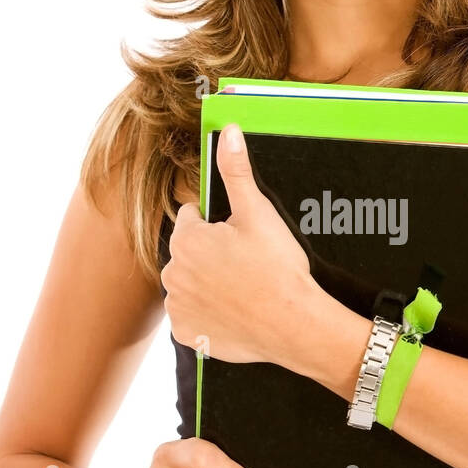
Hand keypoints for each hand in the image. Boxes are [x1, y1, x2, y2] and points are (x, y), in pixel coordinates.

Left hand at [161, 122, 318, 365]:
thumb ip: (236, 171)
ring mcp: (178, 307)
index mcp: (186, 240)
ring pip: (189, 286)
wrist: (294, 324)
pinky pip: (192, 319)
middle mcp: (173, 274)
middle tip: (246, 265)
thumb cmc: (277, 267)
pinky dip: (208, 317)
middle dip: (210, 256)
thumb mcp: (258, 212)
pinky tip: (233, 313)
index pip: (192, 220)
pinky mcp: (188, 335)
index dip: (219, 226)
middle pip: (189, 254)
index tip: (242, 240)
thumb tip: (227, 132)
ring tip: (242, 290)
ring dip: (207, 286)